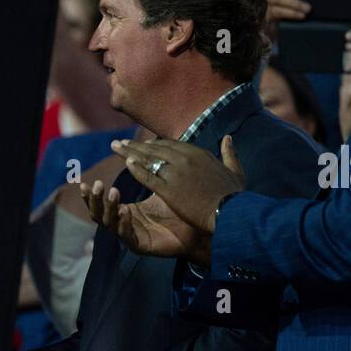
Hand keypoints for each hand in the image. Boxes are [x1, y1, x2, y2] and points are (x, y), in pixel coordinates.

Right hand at [80, 179, 205, 261]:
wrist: (199, 228)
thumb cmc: (179, 207)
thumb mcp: (158, 185)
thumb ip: (144, 172)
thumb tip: (133, 150)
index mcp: (125, 210)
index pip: (101, 203)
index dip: (91, 194)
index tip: (81, 181)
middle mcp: (124, 223)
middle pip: (98, 214)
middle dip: (94, 199)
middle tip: (96, 184)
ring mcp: (130, 235)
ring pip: (109, 224)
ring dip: (109, 207)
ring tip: (113, 192)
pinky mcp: (140, 245)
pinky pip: (126, 235)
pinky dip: (123, 223)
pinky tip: (125, 211)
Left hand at [111, 135, 245, 246]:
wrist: (230, 212)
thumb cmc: (234, 195)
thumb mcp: (235, 171)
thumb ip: (229, 153)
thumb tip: (228, 138)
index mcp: (199, 154)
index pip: (171, 145)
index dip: (154, 144)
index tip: (142, 144)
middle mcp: (186, 158)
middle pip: (155, 148)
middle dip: (135, 145)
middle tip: (119, 142)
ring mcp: (177, 172)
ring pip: (148, 158)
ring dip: (129, 152)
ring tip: (115, 147)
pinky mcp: (170, 189)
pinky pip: (149, 175)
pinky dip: (137, 169)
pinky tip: (125, 164)